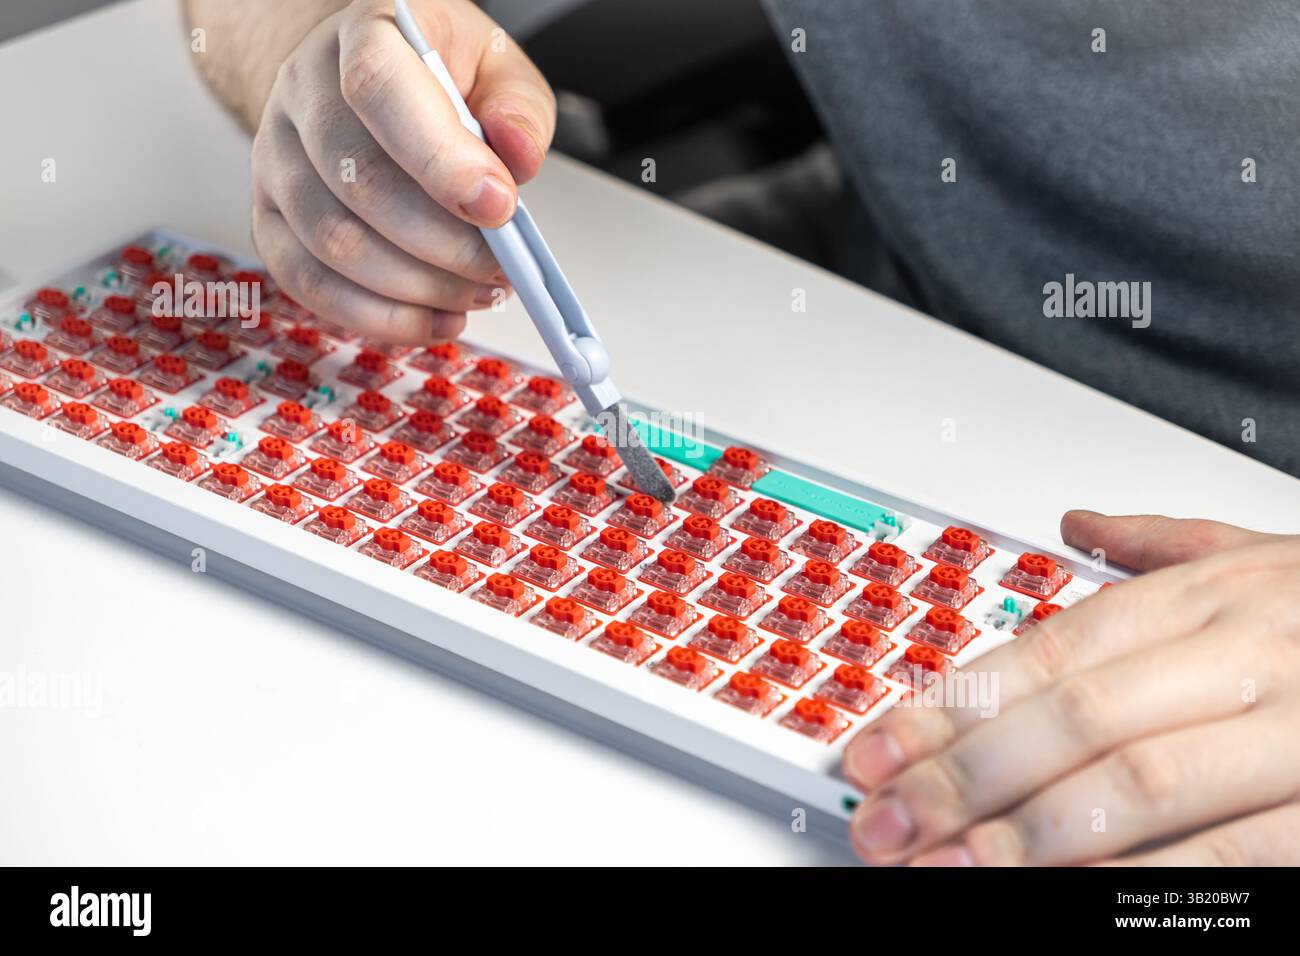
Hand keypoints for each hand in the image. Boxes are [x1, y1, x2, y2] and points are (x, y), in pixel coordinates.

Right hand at [250, 0, 554, 341]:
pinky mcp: (269, 218)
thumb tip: (518, 157)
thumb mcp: (493, 66)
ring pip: (332, 242)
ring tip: (477, 293)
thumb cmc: (435, 74)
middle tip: (501, 268)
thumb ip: (517, 108)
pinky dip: (379, 317)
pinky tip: (433, 318)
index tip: (499, 207)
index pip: (379, 89)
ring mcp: (275, 158)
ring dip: (418, 287)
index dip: (440, 159)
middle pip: (358, 180)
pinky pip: (308, 283)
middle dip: (444, 244)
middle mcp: (302, 92)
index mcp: (362, 34)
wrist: (364, 82)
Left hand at [843, 510, 1299, 865]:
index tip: (875, 751)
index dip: (949, 706)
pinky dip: (1143, 885)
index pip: (1047, 651)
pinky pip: (1232, 860)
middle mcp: (1251, 656)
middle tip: (882, 822)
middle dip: (963, 780)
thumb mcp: (1272, 555)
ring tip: (944, 870)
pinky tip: (1065, 898)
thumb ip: (1165, 543)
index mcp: (1216, 594)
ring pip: (1141, 791)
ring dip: (1029, 840)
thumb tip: (1075, 522)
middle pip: (1074, 722)